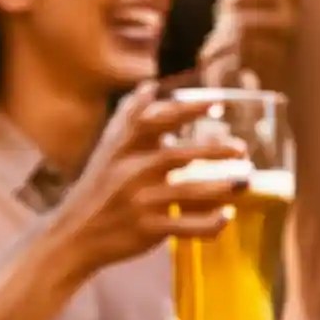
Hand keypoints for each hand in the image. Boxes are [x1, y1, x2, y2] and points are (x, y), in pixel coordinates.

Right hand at [55, 82, 247, 271]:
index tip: (218, 103)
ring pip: (185, 194)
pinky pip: (184, 226)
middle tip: (242, 148)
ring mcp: (138, 203)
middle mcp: (129, 172)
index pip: (154, 121)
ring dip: (219, 188)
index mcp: (123, 149)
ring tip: (245, 182)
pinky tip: (228, 216)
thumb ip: (130, 118)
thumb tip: (148, 84)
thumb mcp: (109, 150)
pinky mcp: (146, 230)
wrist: (73, 235)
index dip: (186, 110)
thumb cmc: (99, 186)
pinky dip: (208, 223)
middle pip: (174, 157)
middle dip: (212, 151)